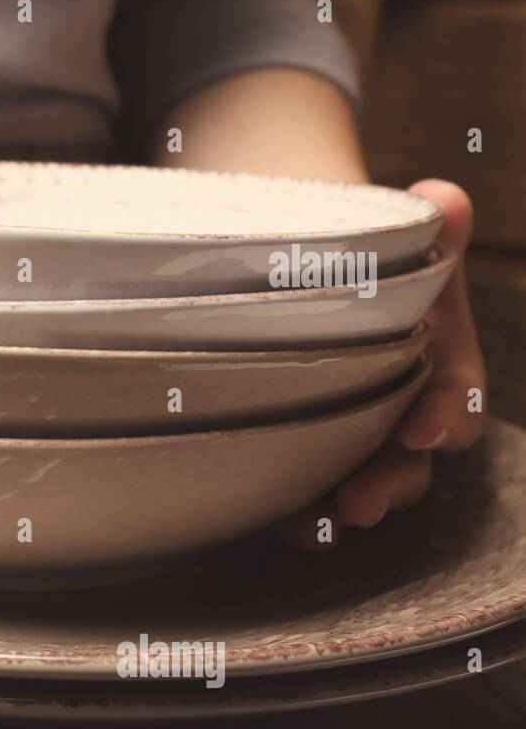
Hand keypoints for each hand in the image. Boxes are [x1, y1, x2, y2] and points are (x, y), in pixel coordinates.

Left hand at [281, 180, 487, 549]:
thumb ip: (433, 227)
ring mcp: (356, 444)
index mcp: (439, 370)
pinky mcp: (308, 458)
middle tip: (358, 503)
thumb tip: (444, 200)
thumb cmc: (368, 262)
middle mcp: (403, 418)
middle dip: (387, 486)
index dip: (446, 420)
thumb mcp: (403, 241)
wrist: (308, 275)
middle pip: (408, 466)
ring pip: (358, 489)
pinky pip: (305, 497)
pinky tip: (273, 524)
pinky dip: (291, 515)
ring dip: (336, 513)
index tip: (422, 430)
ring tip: (312, 527)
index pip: (456, 403)